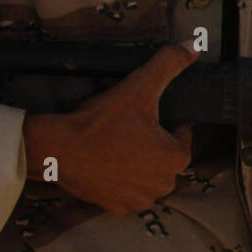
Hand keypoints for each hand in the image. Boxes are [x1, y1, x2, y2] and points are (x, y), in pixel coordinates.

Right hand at [23, 41, 196, 214]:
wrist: (58, 149)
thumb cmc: (101, 122)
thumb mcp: (139, 87)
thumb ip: (169, 64)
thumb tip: (194, 45)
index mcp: (176, 159)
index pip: (181, 135)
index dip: (164, 122)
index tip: (143, 116)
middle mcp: (163, 185)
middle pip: (165, 157)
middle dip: (152, 144)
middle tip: (128, 129)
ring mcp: (139, 199)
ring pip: (147, 175)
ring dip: (138, 163)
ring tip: (117, 145)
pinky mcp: (116, 207)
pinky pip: (126, 191)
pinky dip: (119, 180)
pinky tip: (107, 164)